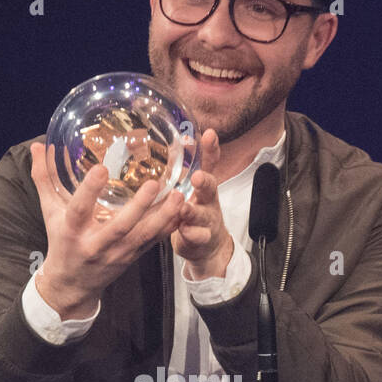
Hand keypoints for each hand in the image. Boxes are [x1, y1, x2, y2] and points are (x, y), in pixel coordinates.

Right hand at [29, 143, 184, 317]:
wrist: (72, 284)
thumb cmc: (61, 242)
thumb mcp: (50, 213)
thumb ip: (44, 179)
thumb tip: (38, 146)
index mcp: (72, 231)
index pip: (79, 210)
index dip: (89, 191)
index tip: (101, 169)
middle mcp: (96, 244)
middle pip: (119, 227)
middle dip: (138, 207)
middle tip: (153, 184)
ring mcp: (117, 253)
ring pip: (142, 237)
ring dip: (162, 218)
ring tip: (179, 197)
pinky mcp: (132, 258)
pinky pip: (153, 243)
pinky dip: (168, 227)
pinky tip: (183, 210)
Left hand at [172, 129, 233, 279]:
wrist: (208, 246)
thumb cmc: (195, 213)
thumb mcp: (192, 189)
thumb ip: (183, 170)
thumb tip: (170, 143)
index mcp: (205, 186)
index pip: (210, 164)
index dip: (211, 149)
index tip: (209, 134)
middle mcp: (208, 201)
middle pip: (210, 188)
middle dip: (205, 182)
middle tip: (197, 177)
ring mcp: (207, 220)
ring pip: (202, 214)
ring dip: (193, 211)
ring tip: (184, 208)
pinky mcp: (202, 238)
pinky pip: (198, 236)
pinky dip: (191, 233)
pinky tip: (184, 230)